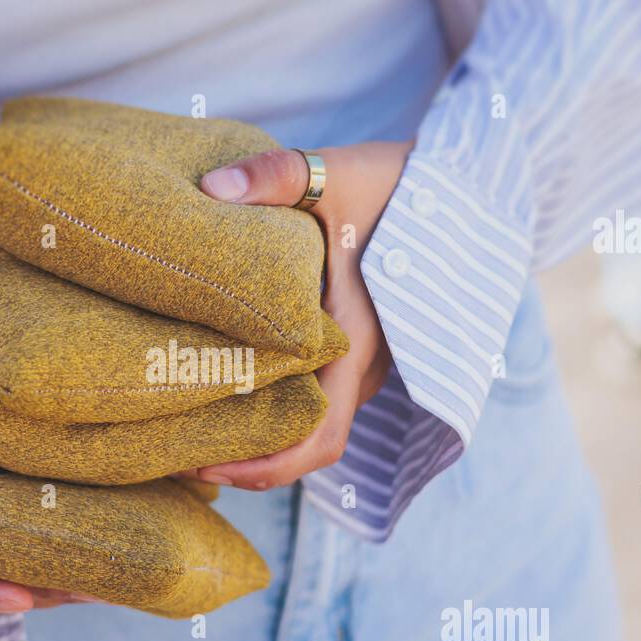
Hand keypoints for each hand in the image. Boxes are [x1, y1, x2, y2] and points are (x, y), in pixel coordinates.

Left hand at [193, 141, 409, 488]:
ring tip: (196, 427)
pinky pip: (320, 395)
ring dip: (263, 436)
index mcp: (360, 341)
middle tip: (182, 458)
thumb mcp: (333, 172)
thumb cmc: (395, 181)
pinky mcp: (361, 346)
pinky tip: (229, 386)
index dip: (266, 467)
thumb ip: (275, 176)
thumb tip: (211, 187)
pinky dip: (278, 407)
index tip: (206, 466)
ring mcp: (367, 360)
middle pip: (310, 444)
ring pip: (315, 421)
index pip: (320, 437)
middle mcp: (367, 364)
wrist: (457, 183)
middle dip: (250, 462)